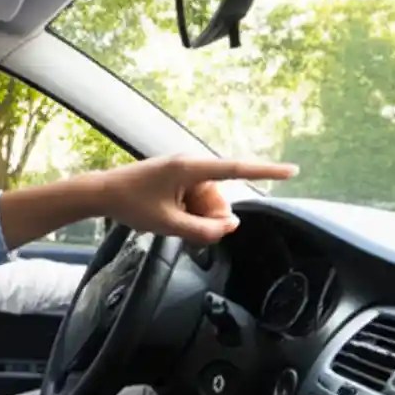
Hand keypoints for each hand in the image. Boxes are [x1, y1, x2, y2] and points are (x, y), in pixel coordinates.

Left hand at [97, 155, 298, 242]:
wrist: (102, 192)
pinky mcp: (179, 177)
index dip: (266, 171)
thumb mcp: (168, 224)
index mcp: (191, 168)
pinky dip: (192, 210)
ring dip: (200, 216)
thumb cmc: (132, 204)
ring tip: (173, 220)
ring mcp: (185, 170)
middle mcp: (192, 164)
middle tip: (187, 229)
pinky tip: (172, 215)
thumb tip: (230, 227)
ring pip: (211, 200)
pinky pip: (198, 197)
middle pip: (222, 196)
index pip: (237, 170)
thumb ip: (203, 230)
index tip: (292, 171)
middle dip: (212, 216)